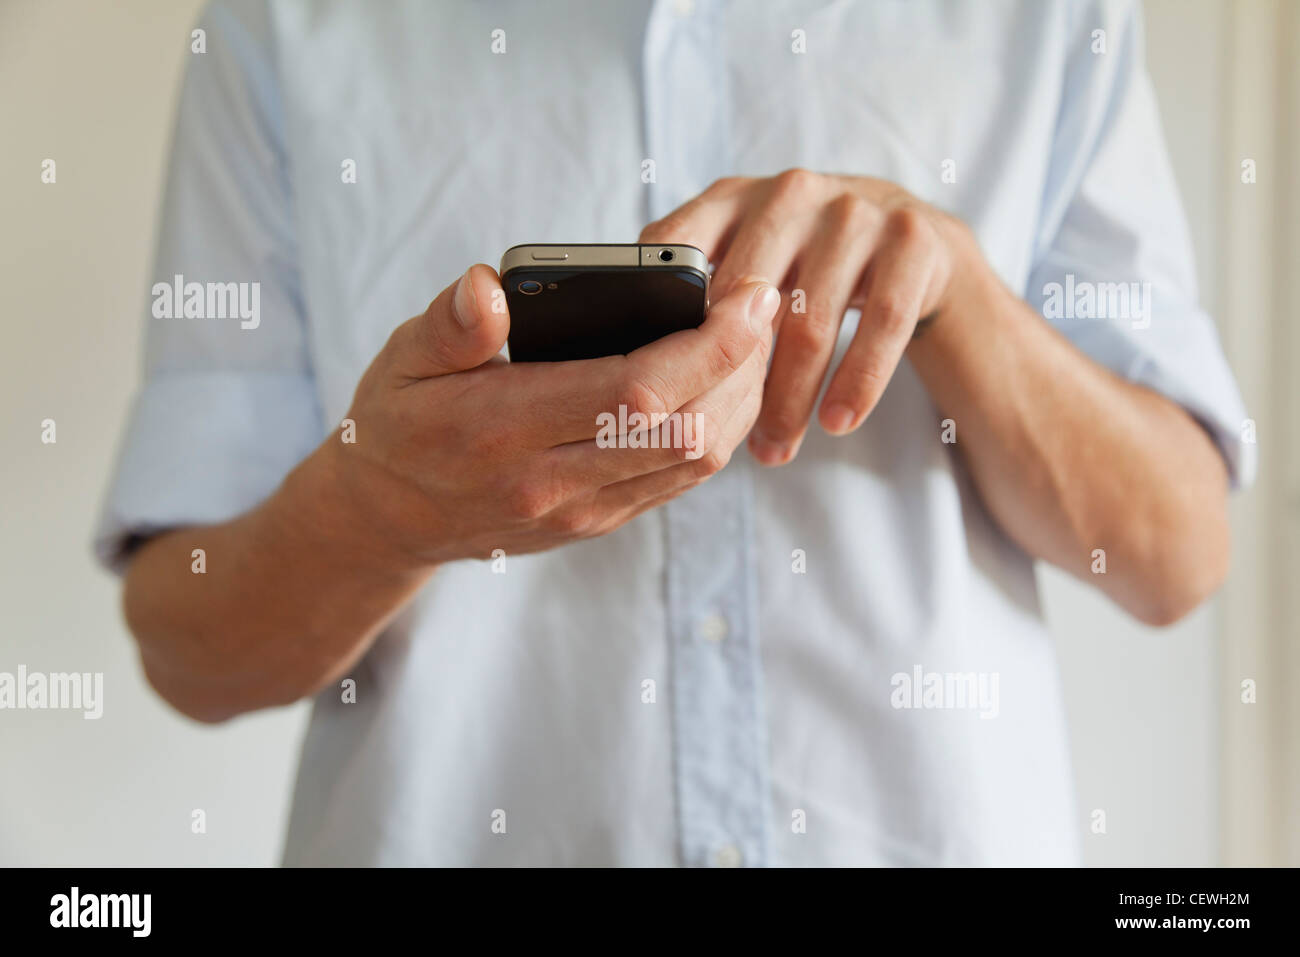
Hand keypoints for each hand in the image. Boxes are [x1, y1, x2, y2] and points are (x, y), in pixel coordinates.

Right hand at [316, 265, 780, 565]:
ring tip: (753, 338)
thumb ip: (450, 325)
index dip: (708, 345)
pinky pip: (678, 480)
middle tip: (763, 301)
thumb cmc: (398, 421)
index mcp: (503, 430)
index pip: (635, 391)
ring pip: (694, 463)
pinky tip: (723, 382)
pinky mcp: (597, 522)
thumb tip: (488, 286)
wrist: (388, 519)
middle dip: (743, 365)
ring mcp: (580, 511)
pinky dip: (717, 429)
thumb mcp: (402, 360)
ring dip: (741, 399)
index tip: (748, 295)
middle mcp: (551, 482)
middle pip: (684, 429)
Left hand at [640, 169, 979, 463]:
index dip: (659, 314)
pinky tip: (837, 424)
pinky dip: (858, 383)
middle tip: (711, 442)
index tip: (651, 381)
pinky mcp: (912, 241)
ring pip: (812, 320)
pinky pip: (881, 325)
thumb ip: (697, 292)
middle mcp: (790, 193)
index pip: (675, 247)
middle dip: (727, 379)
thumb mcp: (747, 262)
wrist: (912, 241)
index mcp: (732, 198)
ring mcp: (854, 212)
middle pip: (744, 297)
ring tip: (772, 452)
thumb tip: (637, 371)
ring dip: (790, 399)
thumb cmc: (803, 266)